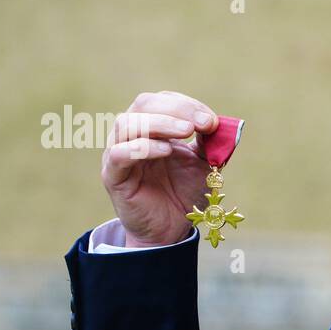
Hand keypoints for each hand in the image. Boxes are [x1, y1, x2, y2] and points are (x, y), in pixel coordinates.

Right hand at [101, 91, 220, 246]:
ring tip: (186, 133)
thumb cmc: (184, 192)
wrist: (171, 229)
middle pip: (144, 104)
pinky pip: (119, 154)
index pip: (163, 101)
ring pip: (127, 124)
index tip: (212, 122)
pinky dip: (142, 147)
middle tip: (201, 124)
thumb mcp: (203, 164)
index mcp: (152, 127)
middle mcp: (131, 135)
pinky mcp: (112, 175)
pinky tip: (166, 151)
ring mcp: (118, 153)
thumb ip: (209, 143)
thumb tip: (218, 123)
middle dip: (176, 109)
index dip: (187, 105)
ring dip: (160, 123)